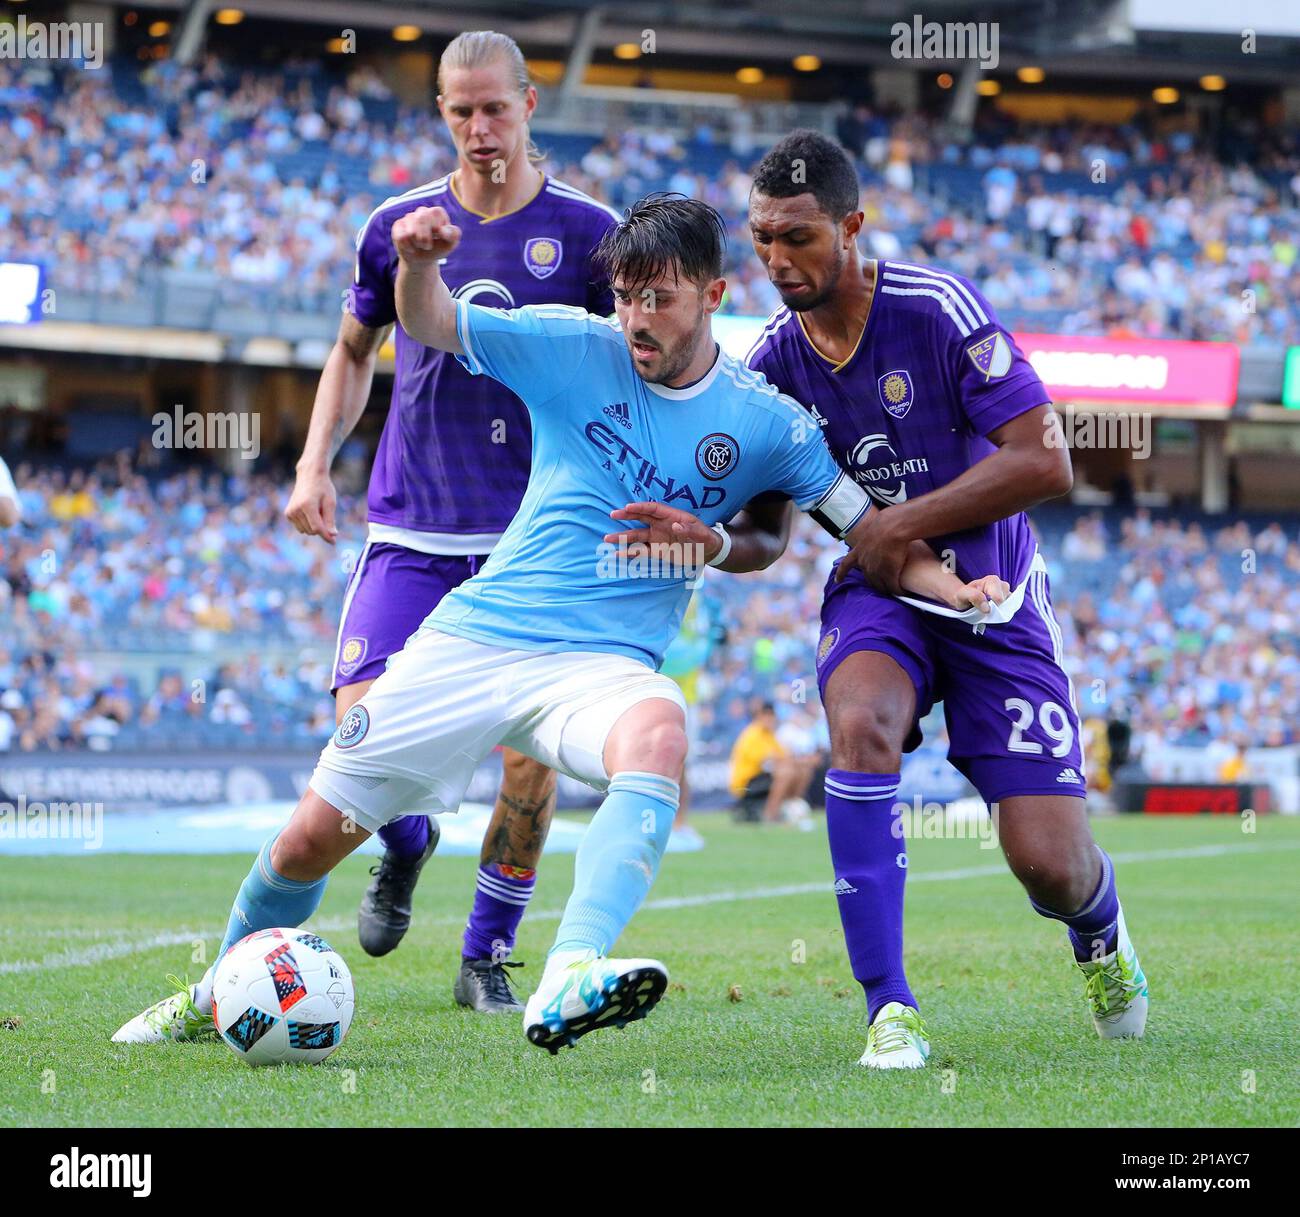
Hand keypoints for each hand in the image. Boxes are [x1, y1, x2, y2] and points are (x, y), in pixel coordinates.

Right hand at [285, 466, 338, 543]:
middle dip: (321, 528)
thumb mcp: (330, 502)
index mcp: (307, 505)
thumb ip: (330, 520)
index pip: (317, 528)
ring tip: (317, 510)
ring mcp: (290, 512)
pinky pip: (301, 528)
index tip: (333, 542)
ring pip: (306, 531)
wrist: (309, 476)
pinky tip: (310, 511)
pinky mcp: (288, 514)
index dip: (326, 536)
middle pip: (312, 531)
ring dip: (314, 526)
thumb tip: (332, 535)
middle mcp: (295, 509)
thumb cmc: (323, 488)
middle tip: (325, 513)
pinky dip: (307, 524)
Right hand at [391, 206, 460, 264]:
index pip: (435, 212)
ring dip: (417, 243)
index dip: (437, 227)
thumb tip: (442, 230)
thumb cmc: (438, 248)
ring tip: (420, 246)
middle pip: (421, 218)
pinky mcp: (398, 226)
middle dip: (425, 237)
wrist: (423, 259)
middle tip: (428, 246)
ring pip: (410, 230)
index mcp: (436, 213)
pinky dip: (407, 246)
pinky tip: (410, 248)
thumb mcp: (450, 243)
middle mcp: (422, 212)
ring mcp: (409, 218)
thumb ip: (453, 235)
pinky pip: (401, 236)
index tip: (439, 237)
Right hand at [604, 500, 721, 563]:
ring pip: (636, 536)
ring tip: (608, 538)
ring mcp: (656, 538)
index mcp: (671, 516)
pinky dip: (629, 553)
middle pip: (640, 518)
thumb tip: (675, 525)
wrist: (707, 552)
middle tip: (613, 514)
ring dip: (623, 537)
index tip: (628, 507)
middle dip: (626, 516)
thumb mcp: (701, 534)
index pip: (653, 509)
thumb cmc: (705, 539)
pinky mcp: (656, 551)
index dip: (640, 507)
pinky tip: (618, 554)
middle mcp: (660, 525)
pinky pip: (640, 551)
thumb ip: (689, 529)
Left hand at [836, 507, 910, 593]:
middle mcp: (864, 564)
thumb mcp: (872, 530)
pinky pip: (893, 588)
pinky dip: (899, 591)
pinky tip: (903, 592)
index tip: (837, 581)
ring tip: (895, 590)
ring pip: (881, 586)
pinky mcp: (889, 574)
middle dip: (876, 583)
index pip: (845, 565)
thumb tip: (880, 530)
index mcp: (858, 552)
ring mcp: (876, 570)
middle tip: (884, 586)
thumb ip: (873, 535)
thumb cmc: (885, 523)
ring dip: (888, 589)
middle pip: (869, 580)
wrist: (892, 527)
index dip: (841, 574)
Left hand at [948, 574, 1010, 612]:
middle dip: (995, 609)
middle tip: (983, 608)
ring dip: (997, 611)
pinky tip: (992, 610)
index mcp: (992, 581)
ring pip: (1008, 607)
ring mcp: (1007, 594)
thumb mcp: (963, 594)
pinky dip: (1001, 613)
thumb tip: (987, 608)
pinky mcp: (1008, 601)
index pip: (998, 598)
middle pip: (1005, 603)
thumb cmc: (964, 596)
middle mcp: (1002, 585)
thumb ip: (974, 596)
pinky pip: (1009, 610)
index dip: (991, 607)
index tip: (982, 608)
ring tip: (986, 608)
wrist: (965, 599)